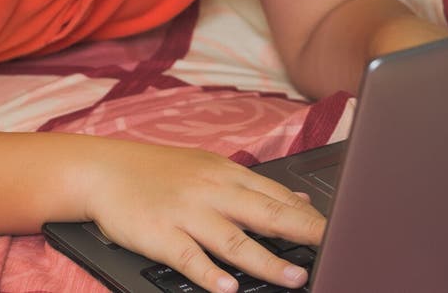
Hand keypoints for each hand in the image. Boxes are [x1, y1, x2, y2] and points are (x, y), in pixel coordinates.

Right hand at [84, 139, 323, 292]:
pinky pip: (188, 256)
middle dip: (302, 233)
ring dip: (265, 260)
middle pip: (263, 212)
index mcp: (225, 173)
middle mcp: (210, 189)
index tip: (342, 231)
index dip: (310, 216)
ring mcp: (185, 211)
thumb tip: (301, 202)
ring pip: (232, 237)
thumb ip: (255, 186)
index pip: (276, 195)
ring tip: (295, 277)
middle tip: (334, 249)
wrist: (105, 169)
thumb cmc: (159, 171)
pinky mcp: (160, 232)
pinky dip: (208, 272)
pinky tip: (227, 288)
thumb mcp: (209, 167)